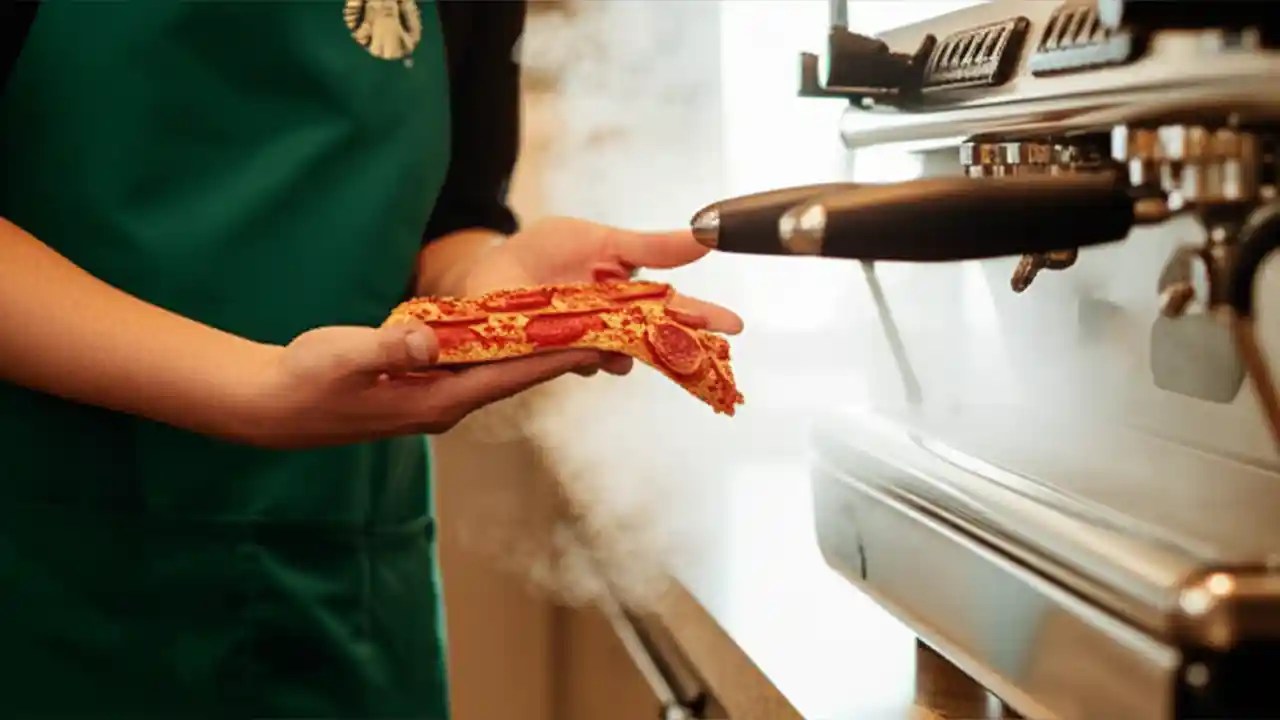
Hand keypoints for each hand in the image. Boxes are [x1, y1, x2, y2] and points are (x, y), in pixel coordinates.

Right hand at [239, 320, 606, 448]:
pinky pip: (477, 366)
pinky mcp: (424, 387)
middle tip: (608, 327)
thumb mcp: (343, 358)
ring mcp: (436, 398)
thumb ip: (388, 349)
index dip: (555, 356)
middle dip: (563, 353)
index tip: (597, 339)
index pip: (511, 375)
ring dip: (539, 350)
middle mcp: (446, 404)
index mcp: (436, 401)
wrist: (272, 406)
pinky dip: (505, 349)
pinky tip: (522, 331)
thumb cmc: (305, 380)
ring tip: (580, 325)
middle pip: (518, 375)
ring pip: (501, 371)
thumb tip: (430, 341)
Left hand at [455, 217, 743, 373]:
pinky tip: (579, 347)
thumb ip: (652, 247)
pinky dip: (583, 354)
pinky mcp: (552, 354)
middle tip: (699, 352)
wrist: (497, 263)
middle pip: (652, 340)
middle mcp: (613, 326)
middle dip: (677, 346)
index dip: (704, 316)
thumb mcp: (605, 240)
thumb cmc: (551, 249)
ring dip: (621, 353)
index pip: (674, 308)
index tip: (735, 326)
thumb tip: (705, 236)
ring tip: (617, 349)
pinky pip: (575, 360)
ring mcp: (584, 343)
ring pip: (615, 356)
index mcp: (630, 297)